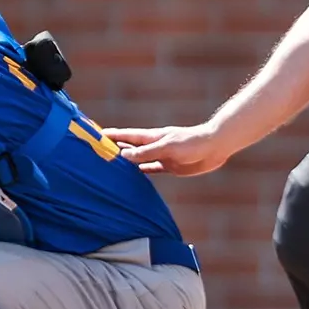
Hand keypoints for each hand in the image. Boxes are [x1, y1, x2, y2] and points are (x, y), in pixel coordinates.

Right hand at [100, 123, 235, 176]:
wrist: (215, 147)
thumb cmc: (191, 142)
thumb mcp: (166, 147)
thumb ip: (146, 152)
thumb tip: (123, 156)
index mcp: (149, 137)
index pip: (124, 136)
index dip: (109, 135)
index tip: (93, 134)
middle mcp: (152, 146)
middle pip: (127, 147)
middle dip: (112, 148)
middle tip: (95, 152)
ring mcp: (160, 156)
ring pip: (137, 159)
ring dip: (125, 161)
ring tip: (109, 164)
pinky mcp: (169, 166)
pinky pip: (150, 169)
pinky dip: (141, 170)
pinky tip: (133, 174)